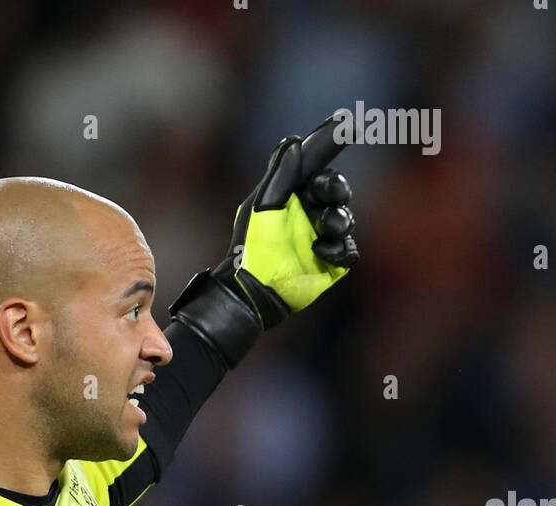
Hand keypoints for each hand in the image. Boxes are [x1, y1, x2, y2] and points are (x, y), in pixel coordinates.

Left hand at [168, 114, 359, 365]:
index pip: (314, 162)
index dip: (330, 142)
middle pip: (336, 188)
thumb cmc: (252, 247)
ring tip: (321, 230)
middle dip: (336, 187)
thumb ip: (281, 173)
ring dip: (335, 220)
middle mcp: (308, 212)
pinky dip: (336, 249)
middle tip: (330, 192)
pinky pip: (348, 249)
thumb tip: (295, 140)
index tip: (348, 122)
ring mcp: (321, 237)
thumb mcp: (263, 205)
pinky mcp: (332, 262)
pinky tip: (316, 253)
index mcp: (291, 194)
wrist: (254, 290)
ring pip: (345, 218)